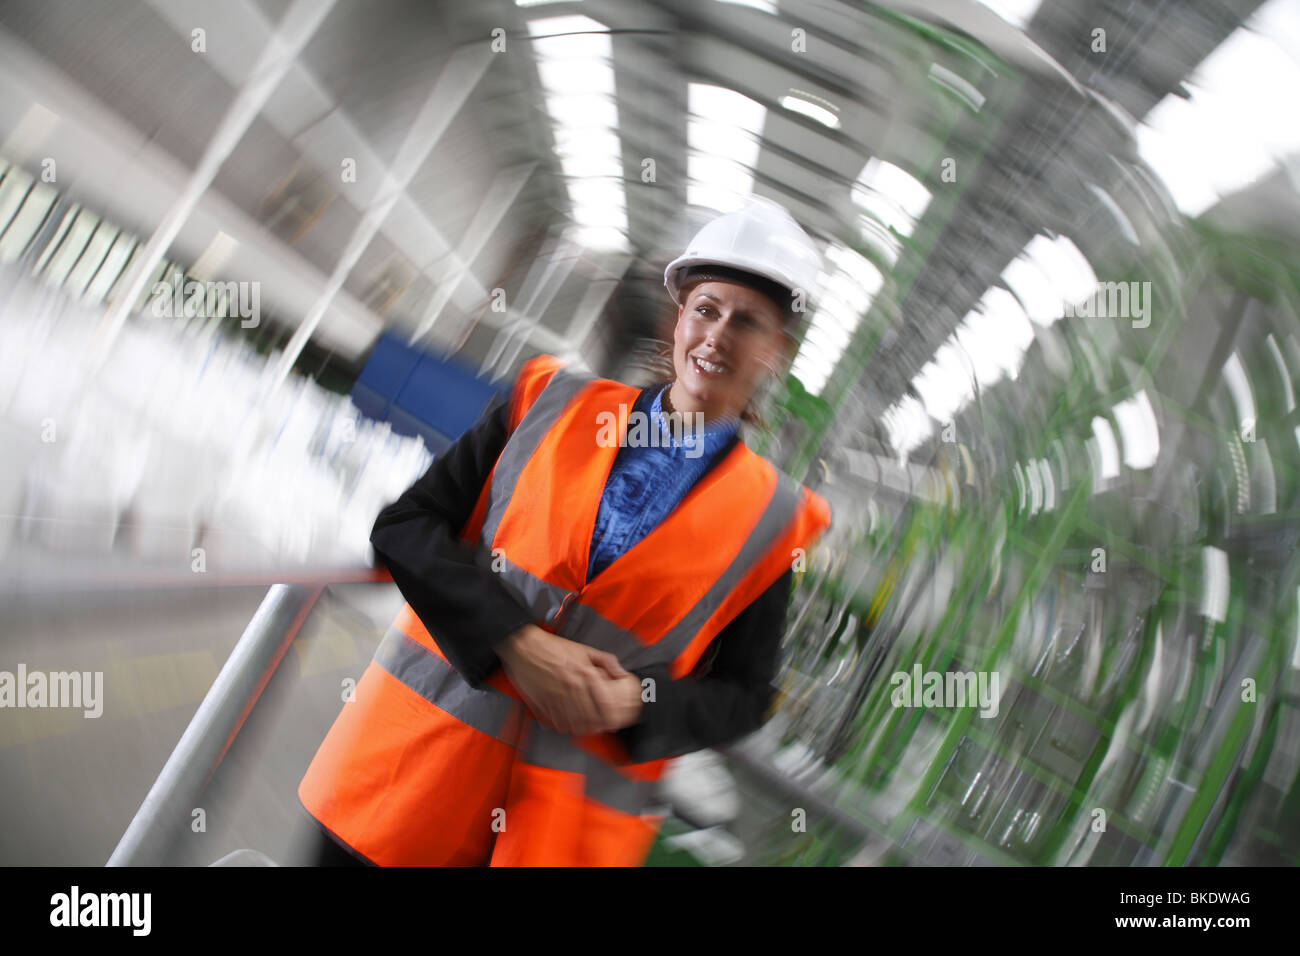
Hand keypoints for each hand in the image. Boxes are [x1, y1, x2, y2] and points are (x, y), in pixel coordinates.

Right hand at [497, 624, 635, 734]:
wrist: (525, 645)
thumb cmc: (553, 647)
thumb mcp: (584, 649)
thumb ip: (607, 661)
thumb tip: (622, 674)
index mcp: (585, 673)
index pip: (604, 704)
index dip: (610, 717)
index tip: (613, 722)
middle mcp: (572, 686)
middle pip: (590, 717)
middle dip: (597, 726)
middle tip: (599, 729)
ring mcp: (557, 695)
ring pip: (574, 722)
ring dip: (581, 729)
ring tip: (584, 729)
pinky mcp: (543, 701)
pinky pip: (556, 721)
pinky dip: (564, 727)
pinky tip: (567, 726)